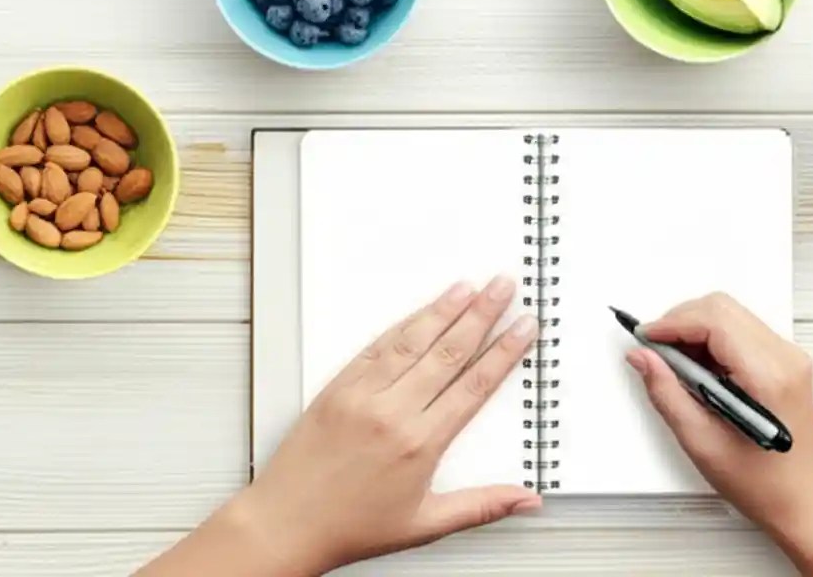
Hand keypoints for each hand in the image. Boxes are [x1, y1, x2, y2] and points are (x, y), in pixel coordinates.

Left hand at [140, 276, 539, 576]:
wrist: (287, 524)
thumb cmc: (349, 526)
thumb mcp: (426, 523)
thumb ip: (482, 505)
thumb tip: (525, 500)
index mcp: (419, 444)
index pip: (474, 385)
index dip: (504, 351)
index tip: (523, 328)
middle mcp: (392, 413)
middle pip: (449, 352)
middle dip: (483, 314)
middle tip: (504, 288)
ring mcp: (363, 395)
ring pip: (413, 341)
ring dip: (445, 309)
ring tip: (470, 287)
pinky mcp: (338, 388)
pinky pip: (377, 347)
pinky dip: (404, 325)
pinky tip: (422, 310)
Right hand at [624, 292, 812, 526]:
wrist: (804, 502)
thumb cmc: (762, 483)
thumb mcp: (701, 442)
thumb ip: (667, 393)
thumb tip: (641, 356)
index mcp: (767, 376)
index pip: (714, 320)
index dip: (672, 323)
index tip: (644, 339)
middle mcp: (785, 357)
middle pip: (722, 308)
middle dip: (681, 322)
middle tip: (655, 352)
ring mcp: (789, 357)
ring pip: (731, 315)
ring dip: (696, 331)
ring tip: (676, 368)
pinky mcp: (786, 362)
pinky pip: (742, 332)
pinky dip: (713, 341)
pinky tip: (700, 372)